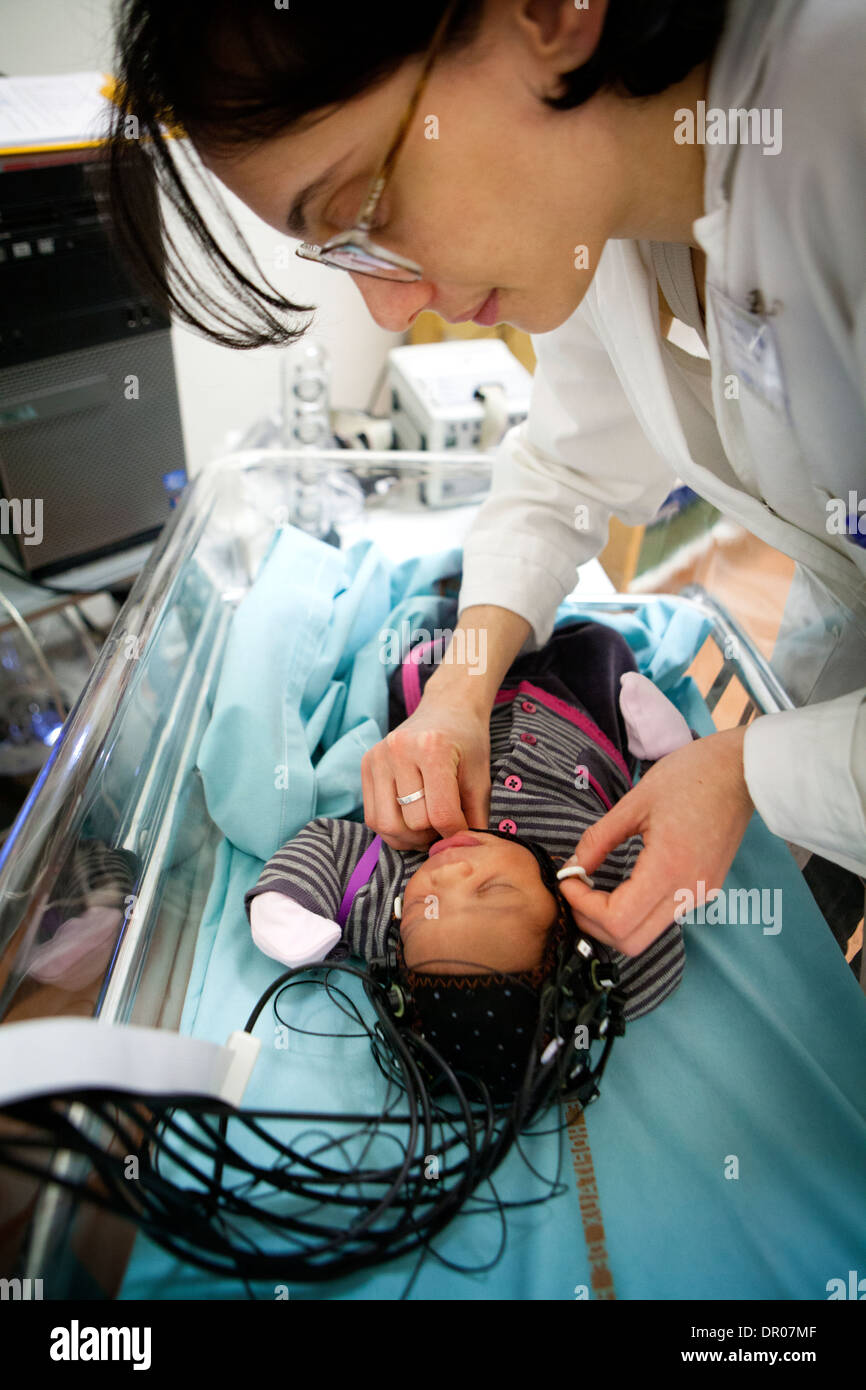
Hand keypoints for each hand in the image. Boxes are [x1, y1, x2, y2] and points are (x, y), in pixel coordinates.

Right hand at [361, 691, 491, 850]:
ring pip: (387, 825)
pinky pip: (372, 816)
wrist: (447, 708)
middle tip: (444, 827)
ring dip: (409, 837)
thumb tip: (465, 849)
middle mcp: (399, 749)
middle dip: (432, 834)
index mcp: (433, 748)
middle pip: (413, 823)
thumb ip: (476, 815)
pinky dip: (392, 828)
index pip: (442, 814)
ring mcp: (378, 756)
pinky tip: (409, 820)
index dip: (456, 833)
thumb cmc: (468, 743)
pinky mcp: (366, 764)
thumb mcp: (481, 777)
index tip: (464, 831)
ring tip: (426, 828)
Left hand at [558, 727, 753, 955]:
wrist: (741, 770)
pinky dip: (634, 912)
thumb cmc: (690, 776)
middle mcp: (688, 892)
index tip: (568, 880)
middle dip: (593, 923)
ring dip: (613, 921)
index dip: (583, 907)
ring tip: (593, 890)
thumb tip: (573, 868)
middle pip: (631, 942)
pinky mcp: (705, 889)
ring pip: (647, 934)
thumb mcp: (634, 802)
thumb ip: (598, 840)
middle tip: (574, 892)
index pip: (618, 920)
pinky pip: (663, 917)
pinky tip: (621, 886)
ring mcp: (700, 894)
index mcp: (670, 868)